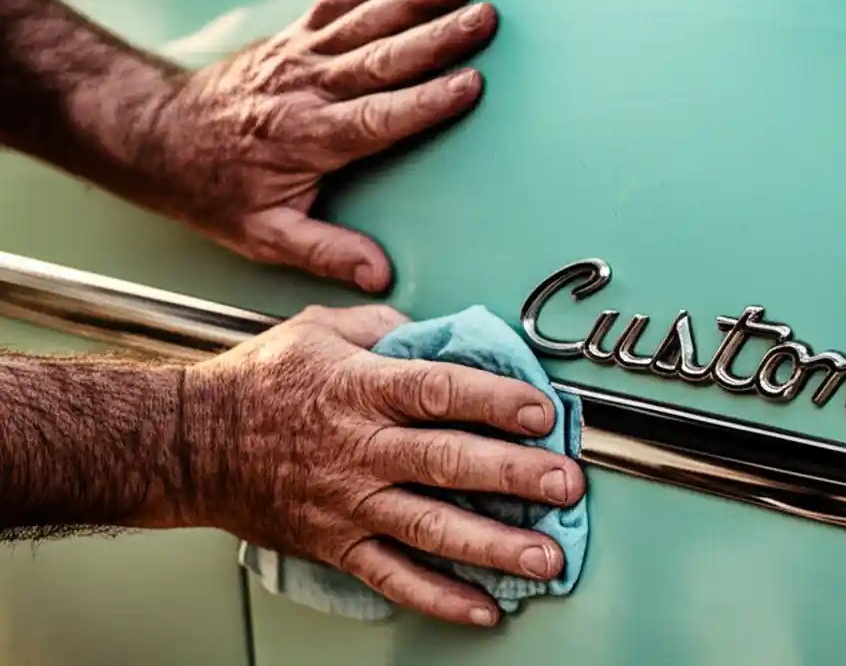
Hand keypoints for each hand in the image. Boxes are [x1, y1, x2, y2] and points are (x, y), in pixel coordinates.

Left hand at [141, 0, 493, 291]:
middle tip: (484, 19)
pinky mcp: (296, 36)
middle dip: (438, 37)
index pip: (378, 116)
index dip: (427, 100)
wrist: (157, 139)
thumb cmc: (215, 188)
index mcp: (308, 138)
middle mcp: (307, 88)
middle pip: (383, 57)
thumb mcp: (265, 236)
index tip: (470, 84)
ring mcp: (301, 55)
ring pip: (369, 20)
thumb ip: (326, 253)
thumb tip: (379, 273)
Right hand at [179, 305, 585, 626]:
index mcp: (360, 389)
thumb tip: (440, 333)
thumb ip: (386, 328)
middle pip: (446, 462)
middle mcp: (359, 449)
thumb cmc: (257, 384)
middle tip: (565, 482)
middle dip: (513, 473)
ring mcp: (349, 503)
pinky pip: (393, 576)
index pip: (438, 391)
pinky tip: (483, 607)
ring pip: (430, 527)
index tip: (542, 409)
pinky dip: (440, 596)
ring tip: (544, 556)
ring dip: (494, 543)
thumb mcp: (319, 329)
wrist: (190, 444)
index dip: (494, 400)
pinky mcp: (337, 543)